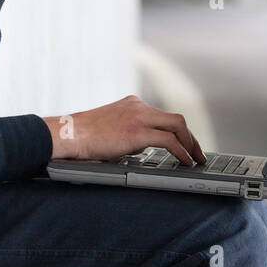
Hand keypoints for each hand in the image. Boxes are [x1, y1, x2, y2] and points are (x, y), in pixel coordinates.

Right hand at [42, 95, 205, 167]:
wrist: (69, 133)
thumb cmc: (84, 136)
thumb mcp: (111, 128)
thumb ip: (130, 133)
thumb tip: (143, 148)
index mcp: (133, 104)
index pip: (163, 116)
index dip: (178, 131)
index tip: (185, 143)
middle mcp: (139, 106)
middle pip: (176, 119)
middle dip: (190, 137)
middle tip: (197, 152)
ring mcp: (139, 117)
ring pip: (177, 126)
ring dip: (190, 144)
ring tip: (195, 159)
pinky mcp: (137, 132)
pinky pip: (169, 140)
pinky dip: (181, 151)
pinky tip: (185, 161)